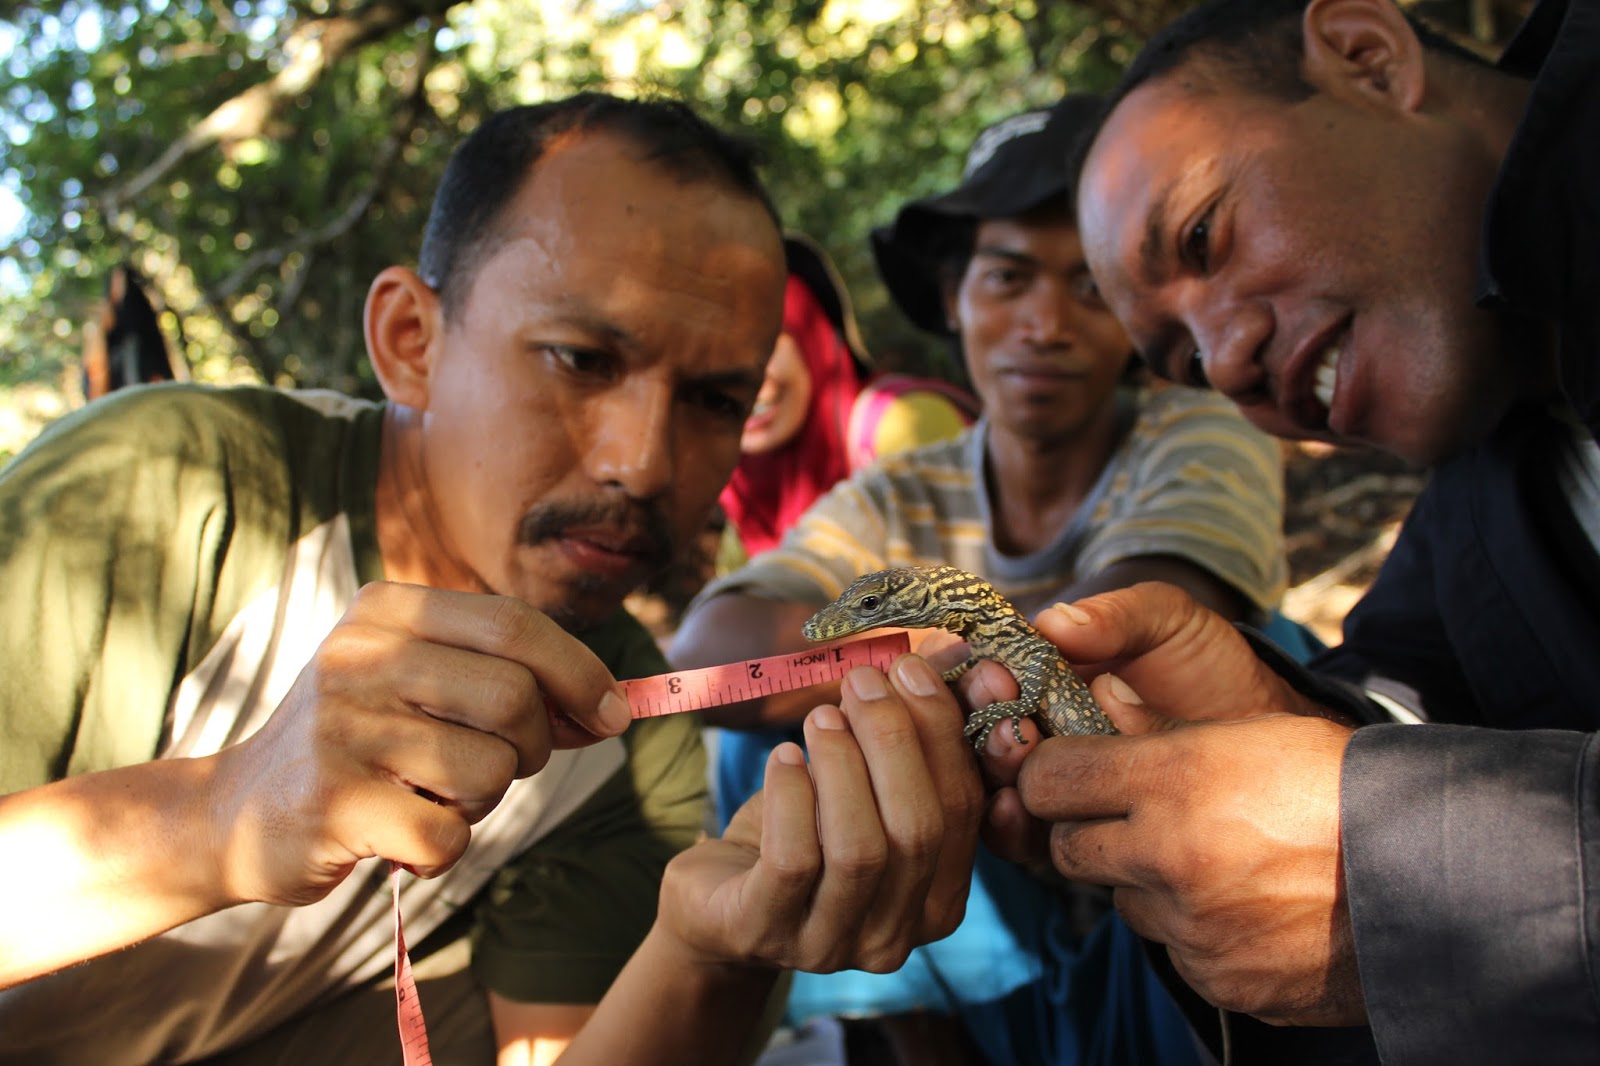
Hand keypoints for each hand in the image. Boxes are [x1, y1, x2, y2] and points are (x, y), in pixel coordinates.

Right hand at [208, 582, 631, 907]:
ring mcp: (340, 728)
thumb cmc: (361, 743)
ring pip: (490, 770)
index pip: (516, 624)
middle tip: (498, 765)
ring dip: (482, 801)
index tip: (613, 712)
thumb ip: (510, 680)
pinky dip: (443, 850)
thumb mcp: (422, 682)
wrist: (236, 812)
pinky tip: (400, 834)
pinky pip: (449, 837)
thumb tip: (612, 706)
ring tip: (428, 794)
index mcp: (385, 610)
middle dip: (534, 745)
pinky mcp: (332, 803)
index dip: (581, 671)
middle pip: (515, 696)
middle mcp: (357, 656)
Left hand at [657, 653, 981, 973]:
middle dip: (894, 742)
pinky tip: (784, 758)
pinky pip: (793, 861)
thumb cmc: (804, 830)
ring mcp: (833, 944)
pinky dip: (792, 795)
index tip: (911, 669)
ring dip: (843, 765)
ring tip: (819, 716)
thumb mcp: (863, 783)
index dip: (943, 733)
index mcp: (940, 898)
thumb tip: (954, 655)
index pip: (965, 810)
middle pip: (919, 829)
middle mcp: (898, 935)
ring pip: (861, 849)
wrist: (718, 897)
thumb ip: (914, 730)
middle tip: (861, 682)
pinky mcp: (765, 932)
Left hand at [965, 582, 1366, 1025]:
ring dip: (1146, 882)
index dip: (1049, 774)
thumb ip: (1156, 734)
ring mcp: (1193, 927)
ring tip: (1211, 859)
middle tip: (1131, 818)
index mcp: (1173, 779)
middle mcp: (1169, 857)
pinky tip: (1244, 905)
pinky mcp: (1220, 979)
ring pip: (1124, 901)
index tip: (1065, 771)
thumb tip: (1088, 717)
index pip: (1047, 779)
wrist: (1434, 874)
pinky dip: (1195, 929)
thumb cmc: (1340, 783)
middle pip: (1067, 848)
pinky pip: (1176, 950)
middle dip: (1087, 831)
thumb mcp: (1246, 730)